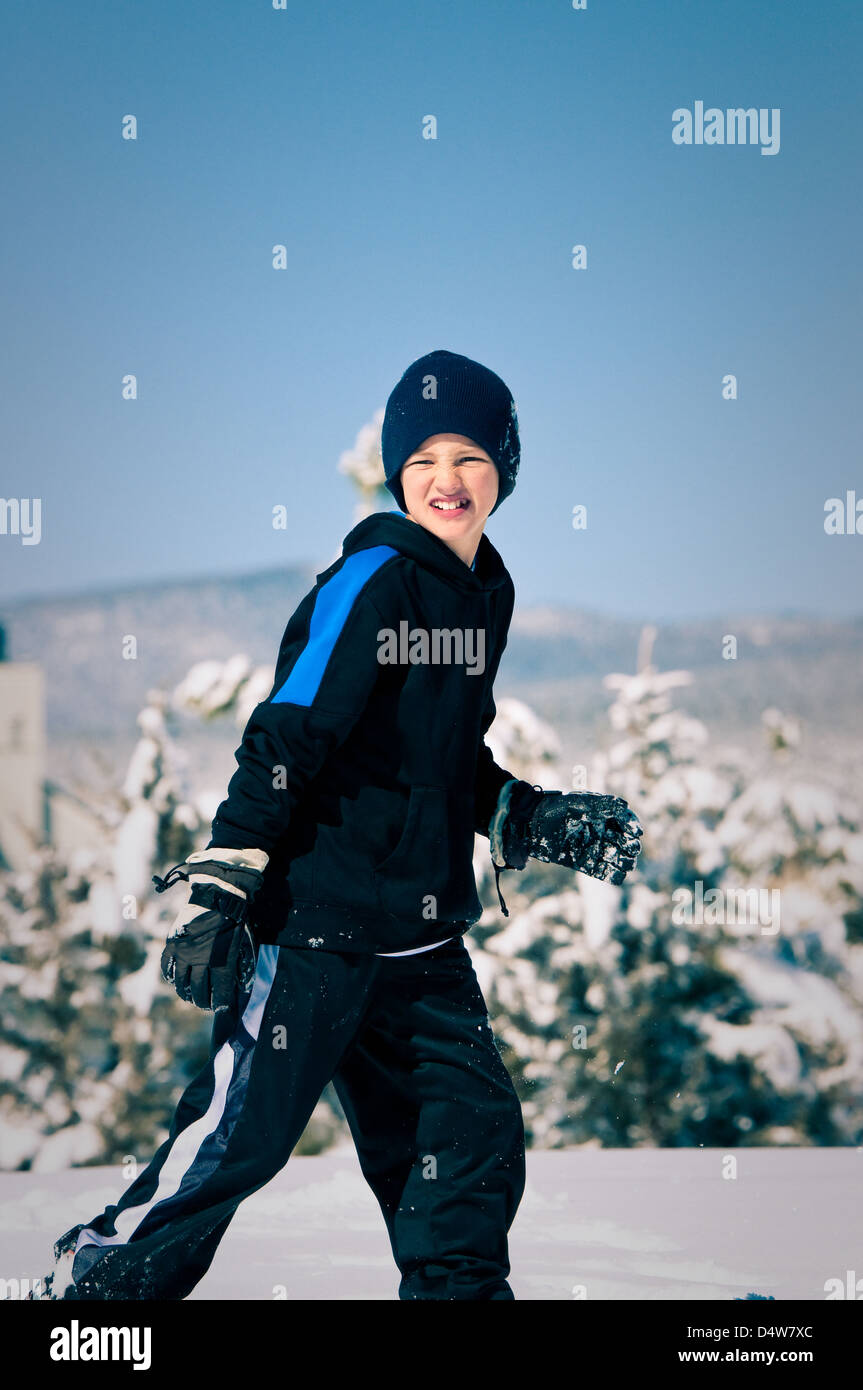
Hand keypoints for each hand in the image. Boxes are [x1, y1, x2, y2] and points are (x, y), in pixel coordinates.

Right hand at [155, 848, 268, 1010]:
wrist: (218, 897)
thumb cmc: (234, 921)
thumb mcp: (242, 945)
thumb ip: (239, 967)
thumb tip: (240, 987)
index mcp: (221, 962)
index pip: (219, 993)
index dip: (219, 1005)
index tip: (219, 1010)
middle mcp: (201, 960)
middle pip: (199, 991)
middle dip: (202, 1001)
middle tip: (203, 1003)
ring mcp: (185, 952)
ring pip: (182, 983)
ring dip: (185, 993)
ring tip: (189, 996)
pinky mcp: (174, 944)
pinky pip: (167, 966)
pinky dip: (170, 976)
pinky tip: (175, 980)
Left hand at [491, 781, 642, 884]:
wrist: (530, 823)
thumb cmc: (554, 807)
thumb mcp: (578, 802)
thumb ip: (602, 804)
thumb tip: (625, 806)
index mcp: (602, 814)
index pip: (626, 821)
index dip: (633, 826)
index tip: (635, 831)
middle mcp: (600, 832)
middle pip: (625, 843)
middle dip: (631, 847)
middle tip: (630, 848)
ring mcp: (592, 848)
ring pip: (618, 859)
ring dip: (625, 862)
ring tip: (625, 863)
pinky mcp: (583, 863)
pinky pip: (603, 872)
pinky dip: (614, 875)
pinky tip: (618, 874)